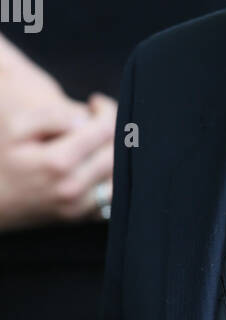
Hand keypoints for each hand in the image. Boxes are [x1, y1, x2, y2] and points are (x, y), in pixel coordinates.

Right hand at [0, 61, 117, 228]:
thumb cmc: (8, 159)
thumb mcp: (18, 129)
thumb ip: (50, 117)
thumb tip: (84, 119)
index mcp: (58, 162)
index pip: (106, 129)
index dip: (106, 110)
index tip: (95, 102)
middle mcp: (73, 187)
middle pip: (118, 151)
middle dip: (115, 129)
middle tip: (100, 119)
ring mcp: (80, 206)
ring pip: (121, 174)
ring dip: (118, 153)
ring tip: (102, 140)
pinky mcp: (84, 217)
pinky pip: (115, 195)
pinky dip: (114, 176)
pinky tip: (100, 162)